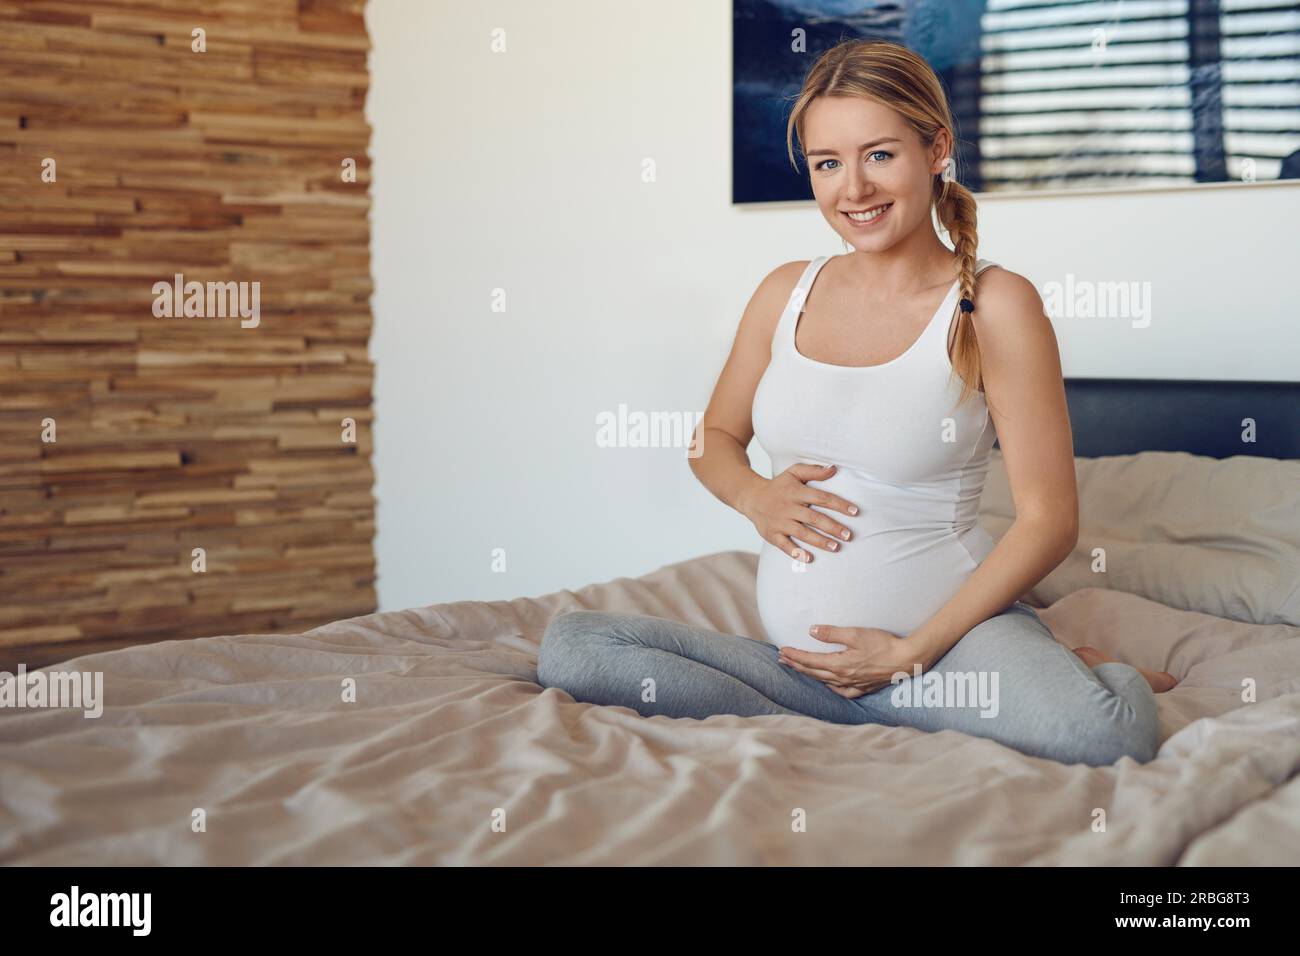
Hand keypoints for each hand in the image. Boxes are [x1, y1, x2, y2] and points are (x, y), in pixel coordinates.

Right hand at [739, 463, 857, 562]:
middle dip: (832, 527)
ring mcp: (780, 522)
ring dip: (819, 541)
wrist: (751, 497)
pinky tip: (809, 558)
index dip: (839, 505)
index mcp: (796, 492)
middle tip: (849, 535)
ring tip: (836, 547)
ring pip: (802, 533)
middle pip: (814, 518)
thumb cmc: (779, 486)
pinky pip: (784, 545)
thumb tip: (834, 469)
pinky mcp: (772, 534)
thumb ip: (814, 471)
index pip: (821, 498)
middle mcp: (788, 507)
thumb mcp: (793, 473)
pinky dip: (796, 552)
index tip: (855, 512)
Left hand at [778, 625, 917, 696]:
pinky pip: (841, 691)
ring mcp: (853, 685)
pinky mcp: (863, 687)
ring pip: (825, 681)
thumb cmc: (883, 644)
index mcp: (839, 665)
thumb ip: (832, 633)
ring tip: (799, 668)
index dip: (794, 656)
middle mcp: (843, 678)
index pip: (810, 661)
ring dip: (809, 674)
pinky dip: (830, 686)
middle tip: (782, 659)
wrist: (906, 660)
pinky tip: (828, 684)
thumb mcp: (856, 634)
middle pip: (814, 672)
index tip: (782, 650)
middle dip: (796, 665)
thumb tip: (811, 631)